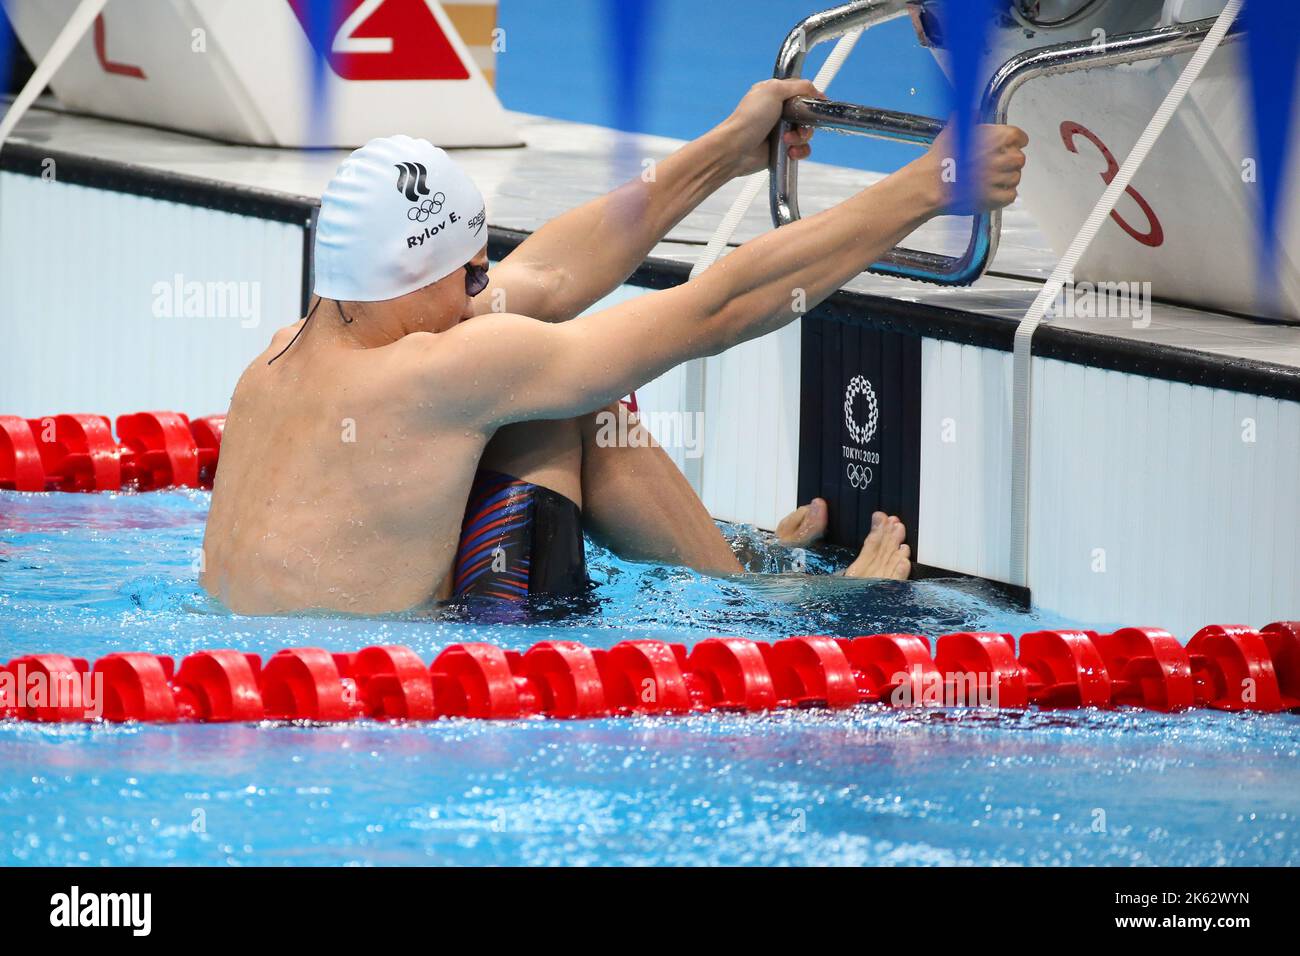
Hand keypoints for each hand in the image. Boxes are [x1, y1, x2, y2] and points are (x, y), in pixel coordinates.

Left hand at [716, 78, 825, 177]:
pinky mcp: (782, 149)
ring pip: (806, 132)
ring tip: (787, 141)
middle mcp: (778, 111)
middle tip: (797, 126)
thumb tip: (815, 90)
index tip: (818, 104)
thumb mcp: (774, 90)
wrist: (736, 149)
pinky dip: (799, 151)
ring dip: (801, 137)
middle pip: (807, 114)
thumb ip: (798, 86)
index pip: (801, 91)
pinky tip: (789, 152)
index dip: (811, 98)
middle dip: (807, 122)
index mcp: (774, 94)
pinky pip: (801, 149)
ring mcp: (780, 131)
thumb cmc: (750, 118)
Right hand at [913, 122, 1028, 213]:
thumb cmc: (940, 158)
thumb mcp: (953, 131)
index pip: (1019, 137)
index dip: (1016, 141)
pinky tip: (992, 192)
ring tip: (992, 179)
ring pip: (1015, 177)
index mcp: (997, 137)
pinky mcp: (996, 198)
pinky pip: (1010, 195)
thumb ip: (969, 121)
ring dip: (1007, 178)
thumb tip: (974, 114)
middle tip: (999, 164)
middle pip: (1019, 159)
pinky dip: (1004, 194)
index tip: (1011, 145)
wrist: (931, 184)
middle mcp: (1002, 157)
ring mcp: (1000, 179)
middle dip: (1011, 161)